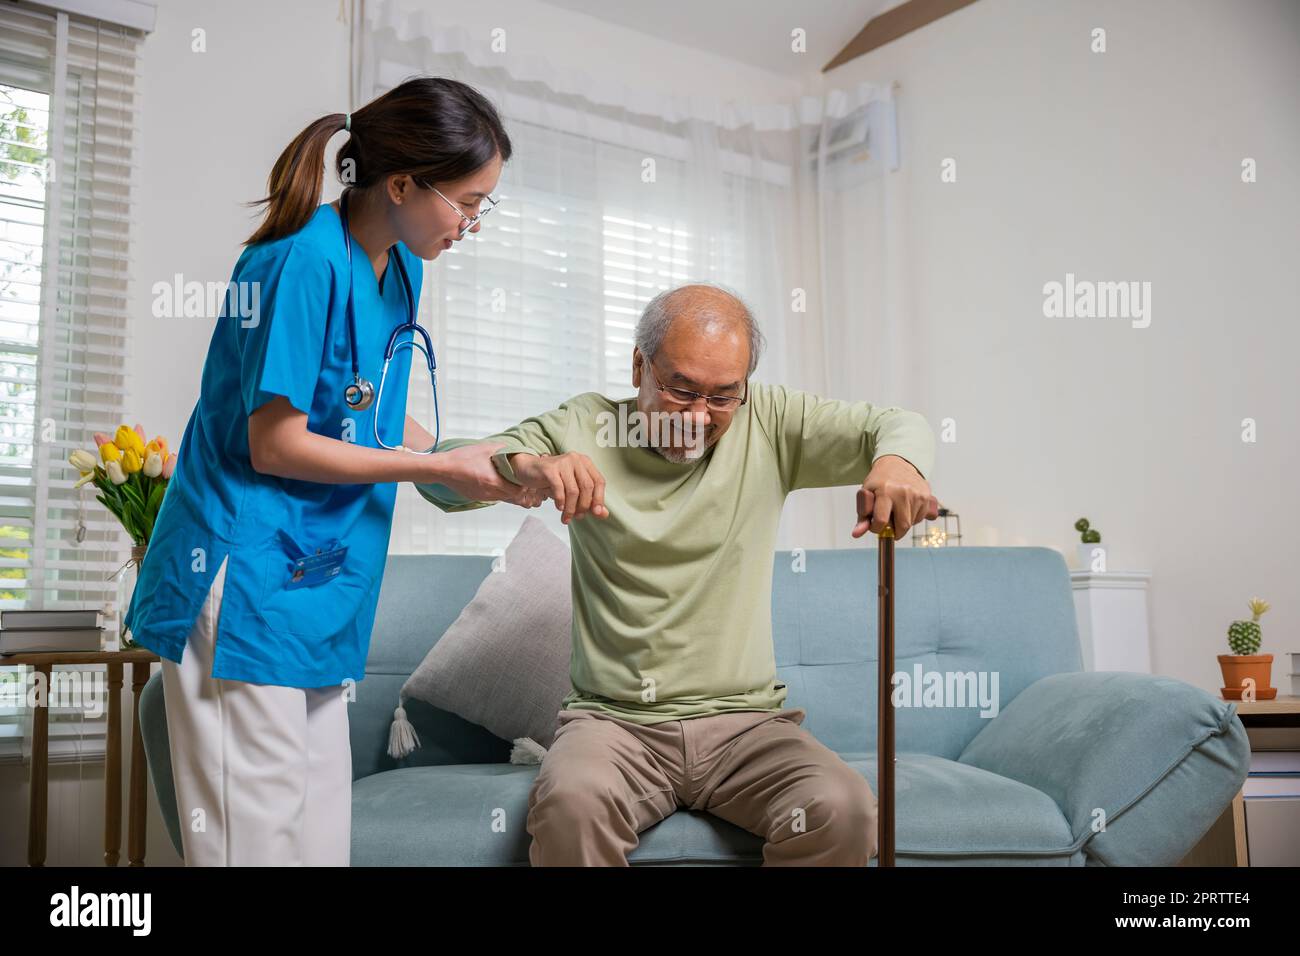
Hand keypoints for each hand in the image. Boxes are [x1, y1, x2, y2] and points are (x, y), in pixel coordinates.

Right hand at [428, 442, 545, 507]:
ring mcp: (483, 497)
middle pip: (512, 497)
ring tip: (507, 479)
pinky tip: (494, 481)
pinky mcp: (476, 497)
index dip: (523, 485)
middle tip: (518, 479)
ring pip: (502, 498)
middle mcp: (490, 492)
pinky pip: (492, 497)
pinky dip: (497, 491)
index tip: (524, 477)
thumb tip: (515, 449)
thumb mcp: (486, 448)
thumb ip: (503, 449)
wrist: (443, 469)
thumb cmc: (462, 458)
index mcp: (494, 481)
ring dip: (507, 490)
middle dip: (517, 489)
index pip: (518, 491)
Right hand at [509, 452, 607, 523]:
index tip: (596, 513)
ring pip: (573, 491)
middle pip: (587, 487)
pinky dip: (561, 501)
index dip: (599, 499)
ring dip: (571, 508)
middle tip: (578, 517)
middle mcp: (576, 460)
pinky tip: (559, 508)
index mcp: (585, 463)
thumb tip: (604, 514)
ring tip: (567, 518)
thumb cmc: (553, 479)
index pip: (599, 481)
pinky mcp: (550, 469)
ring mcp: (563, 462)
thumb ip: (589, 500)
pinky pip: (559, 489)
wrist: (529, 469)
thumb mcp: (572, 489)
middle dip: (584, 506)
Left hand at [851, 455, 938, 539]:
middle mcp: (903, 492)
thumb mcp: (866, 495)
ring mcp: (917, 494)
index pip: (882, 521)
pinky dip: (913, 518)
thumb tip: (857, 534)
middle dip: (894, 531)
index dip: (876, 528)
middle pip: (902, 526)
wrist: (897, 463)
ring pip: (912, 523)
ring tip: (896, 511)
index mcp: (885, 491)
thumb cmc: (879, 480)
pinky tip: (906, 508)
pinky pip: (921, 517)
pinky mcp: (926, 496)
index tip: (875, 524)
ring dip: (903, 523)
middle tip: (888, 523)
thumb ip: (862, 517)